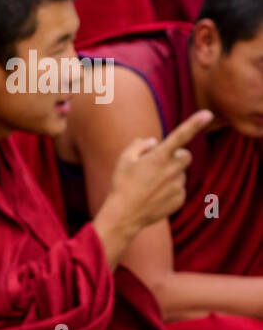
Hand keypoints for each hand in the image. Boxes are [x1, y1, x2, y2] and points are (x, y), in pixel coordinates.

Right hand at [100, 109, 212, 234]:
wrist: (124, 216)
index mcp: (158, 158)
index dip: (194, 124)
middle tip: (156, 165)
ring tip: (149, 186)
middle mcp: (171, 171)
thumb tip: (154, 142)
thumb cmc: (121, 185)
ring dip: (169, 175)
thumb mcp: (123, 160)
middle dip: (175, 156)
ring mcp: (177, 186)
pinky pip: (179, 189)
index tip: (207, 114)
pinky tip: (154, 196)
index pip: (179, 136)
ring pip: (180, 173)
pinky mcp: (180, 199)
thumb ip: (139, 145)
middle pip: (185, 155)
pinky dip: (169, 190)